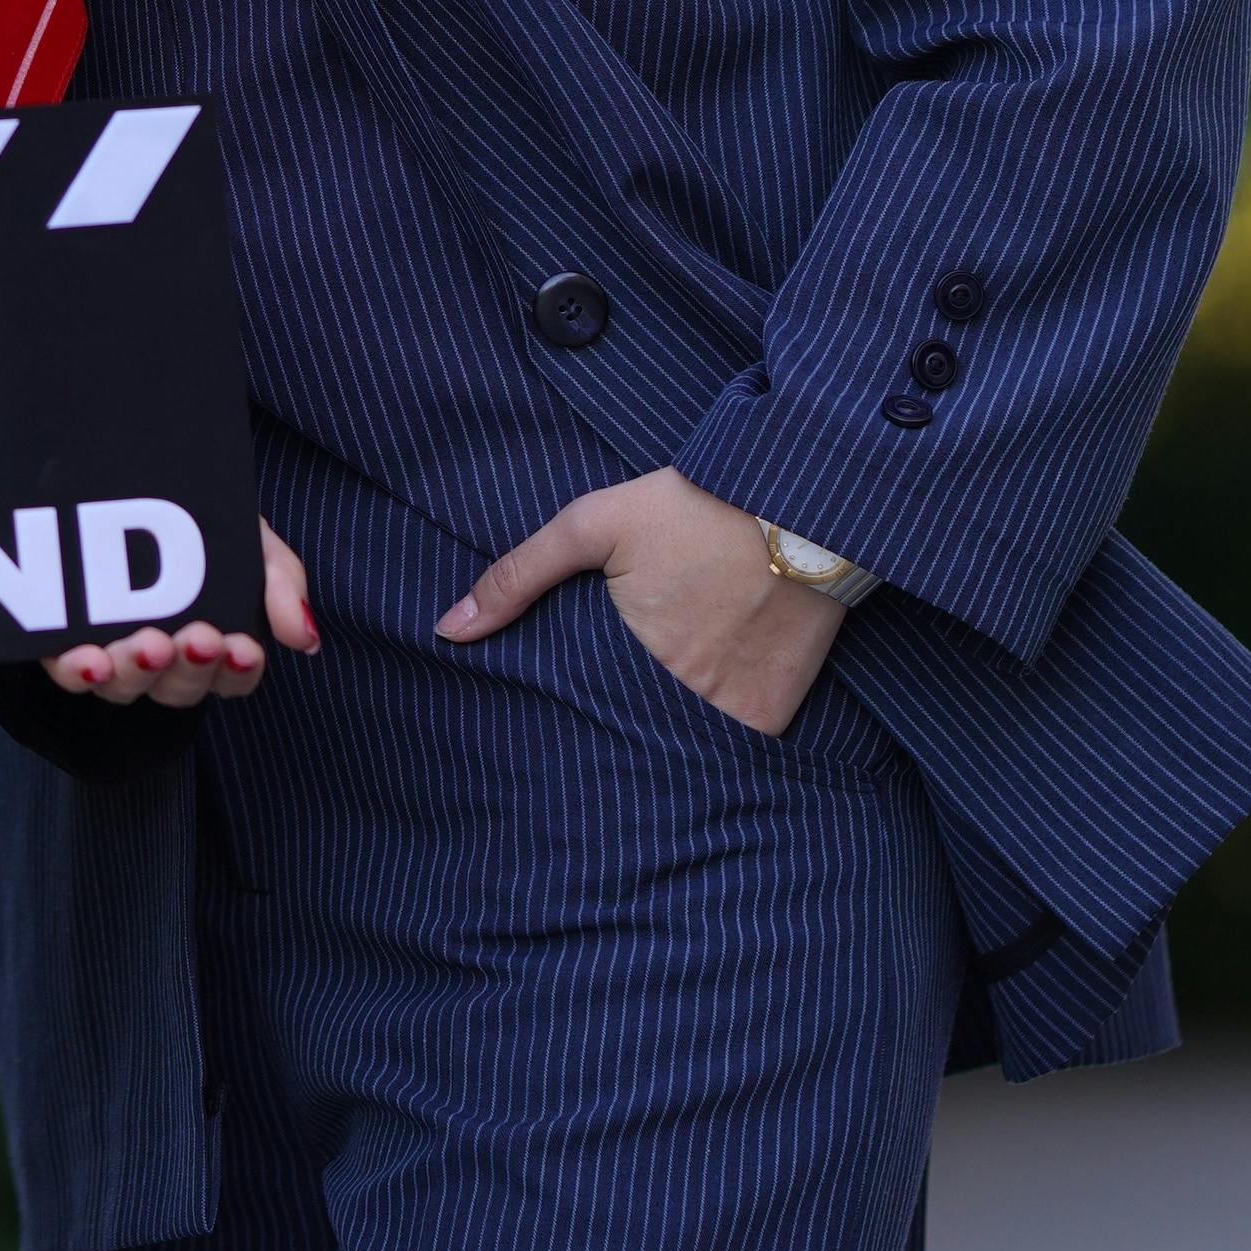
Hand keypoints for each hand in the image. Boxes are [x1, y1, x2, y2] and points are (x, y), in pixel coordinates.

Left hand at [48, 522, 317, 717]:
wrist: (134, 463)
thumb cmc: (201, 513)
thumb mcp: (250, 537)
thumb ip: (281, 583)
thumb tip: (305, 639)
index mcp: (212, 642)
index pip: (231, 676)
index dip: (238, 670)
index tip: (243, 645)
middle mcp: (163, 658)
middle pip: (179, 688)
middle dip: (189, 667)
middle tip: (196, 637)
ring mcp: (112, 652)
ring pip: (125, 685)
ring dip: (138, 671)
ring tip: (148, 644)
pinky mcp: (60, 639)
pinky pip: (66, 671)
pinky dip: (78, 672)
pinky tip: (88, 660)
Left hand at [437, 469, 849, 732]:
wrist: (803, 502)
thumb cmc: (693, 507)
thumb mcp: (593, 524)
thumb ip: (519, 575)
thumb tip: (448, 629)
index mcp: (630, 668)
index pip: (585, 724)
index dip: (574, 723)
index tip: (566, 720)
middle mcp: (684, 706)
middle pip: (635, 741)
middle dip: (618, 736)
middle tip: (613, 719)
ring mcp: (736, 716)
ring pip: (686, 748)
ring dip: (670, 737)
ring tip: (661, 712)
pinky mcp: (779, 714)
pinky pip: (739, 744)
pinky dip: (723, 728)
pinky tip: (712, 694)